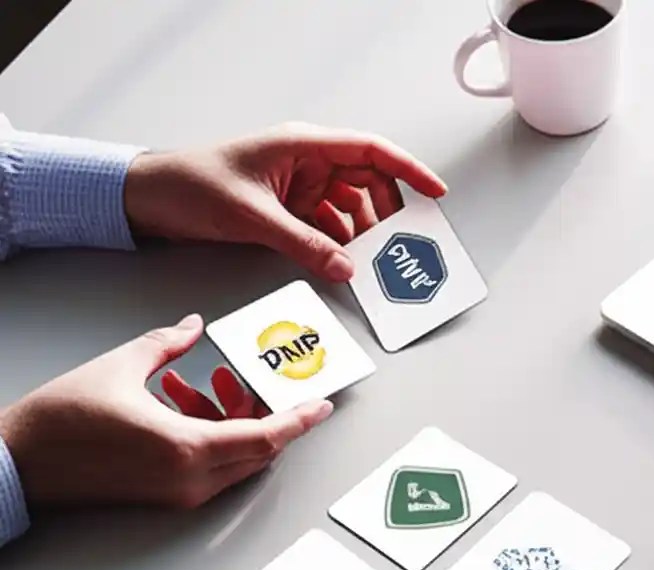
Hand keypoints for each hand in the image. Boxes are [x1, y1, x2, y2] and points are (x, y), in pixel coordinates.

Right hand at [0, 315, 332, 508]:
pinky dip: (208, 432)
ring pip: (233, 456)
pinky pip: (208, 464)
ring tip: (204, 379)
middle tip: (253, 378)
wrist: (15, 462)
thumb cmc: (60, 421)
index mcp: (188, 449)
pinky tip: (180, 396)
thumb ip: (170, 343)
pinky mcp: (163, 494)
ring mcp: (177, 492)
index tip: (321, 405)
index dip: (299, 419)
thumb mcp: (123, 365)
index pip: (267, 437)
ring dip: (231, 417)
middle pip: (257, 449)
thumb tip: (194, 326)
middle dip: (264, 410)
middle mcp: (189, 479)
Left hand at [122, 122, 446, 281]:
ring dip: (361, 234)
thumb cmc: (189, 184)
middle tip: (398, 243)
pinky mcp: (287, 210)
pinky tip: (344, 263)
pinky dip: (338, 245)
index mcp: (302, 145)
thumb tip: (346, 266)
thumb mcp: (252, 216)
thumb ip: (304, 244)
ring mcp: (298, 187)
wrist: (146, 199)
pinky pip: (326, 227)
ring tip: (372, 260)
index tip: (434, 192)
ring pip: (349, 209)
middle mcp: (306, 162)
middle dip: (386, 212)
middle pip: (367, 183)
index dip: (408, 170)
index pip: (370, 151)